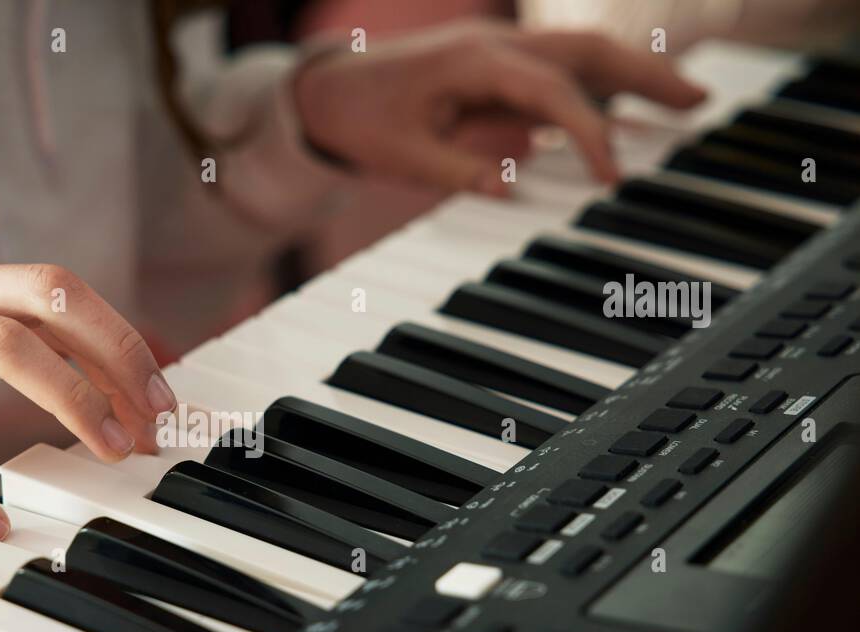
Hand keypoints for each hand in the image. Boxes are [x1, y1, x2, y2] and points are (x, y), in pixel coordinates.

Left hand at [292, 20, 706, 193]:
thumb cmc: (362, 119)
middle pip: (588, 49)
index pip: (554, 89)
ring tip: (685, 99)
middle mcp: (497, 45)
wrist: (329, 89)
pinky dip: (603, 84)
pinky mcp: (501, 67)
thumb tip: (509, 191)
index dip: (589, 130)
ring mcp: (502, 51)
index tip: (612, 174)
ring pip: (583, 52)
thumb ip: (455, 171)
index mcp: (476, 61)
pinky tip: (629, 107)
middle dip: (647, 72)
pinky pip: (563, 69)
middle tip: (697, 104)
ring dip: (635, 71)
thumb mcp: (400, 154)